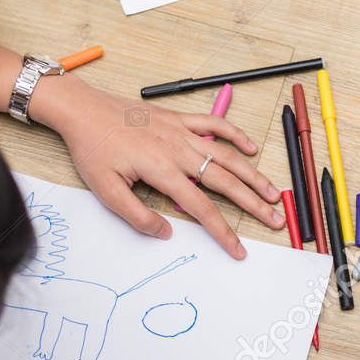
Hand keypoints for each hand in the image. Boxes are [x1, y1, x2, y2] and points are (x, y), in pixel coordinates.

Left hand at [40, 84, 284, 258]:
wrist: (83, 110)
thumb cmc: (92, 149)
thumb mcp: (106, 191)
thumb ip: (138, 216)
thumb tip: (167, 232)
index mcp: (162, 171)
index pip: (202, 208)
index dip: (223, 232)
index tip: (238, 249)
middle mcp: (178, 150)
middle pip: (226, 181)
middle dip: (253, 203)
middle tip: (276, 219)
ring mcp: (181, 131)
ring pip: (227, 155)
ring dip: (253, 174)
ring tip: (272, 192)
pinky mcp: (178, 118)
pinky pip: (214, 124)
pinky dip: (235, 134)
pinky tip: (250, 148)